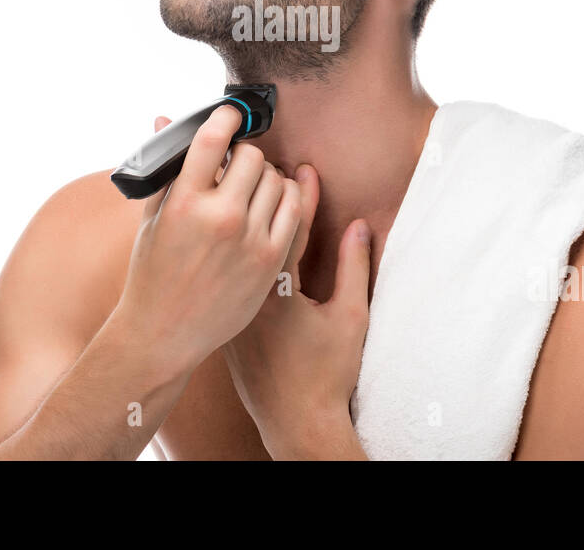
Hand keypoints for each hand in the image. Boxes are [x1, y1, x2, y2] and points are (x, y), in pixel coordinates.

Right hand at [111, 105, 305, 375]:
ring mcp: (248, 240)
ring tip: (253, 186)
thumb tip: (163, 118)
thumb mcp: (152, 217)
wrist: (163, 334)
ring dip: (267, 176)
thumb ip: (165, 168)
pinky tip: (272, 203)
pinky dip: (286, 199)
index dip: (226, 117)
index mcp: (183, 202)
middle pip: (252, 157)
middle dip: (245, 155)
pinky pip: (294, 210)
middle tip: (238, 163)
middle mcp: (219, 218)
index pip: (213, 138)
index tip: (230, 115)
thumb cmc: (152, 274)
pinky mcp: (271, 261)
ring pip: (278, 181)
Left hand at [221, 164, 372, 458]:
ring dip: (240, 216)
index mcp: (280, 292)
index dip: (299, 196)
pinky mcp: (225, 317)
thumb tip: (361, 225)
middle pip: (251, 230)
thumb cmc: (325, 376)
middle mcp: (249, 295)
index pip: (288, 229)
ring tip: (244, 182)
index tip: (305, 169)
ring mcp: (233, 307)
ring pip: (231, 249)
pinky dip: (227, 246)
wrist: (293, 421)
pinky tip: (230, 226)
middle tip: (271, 161)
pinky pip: (222, 270)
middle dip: (262, 194)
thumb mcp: (350, 319)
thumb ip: (355, 268)